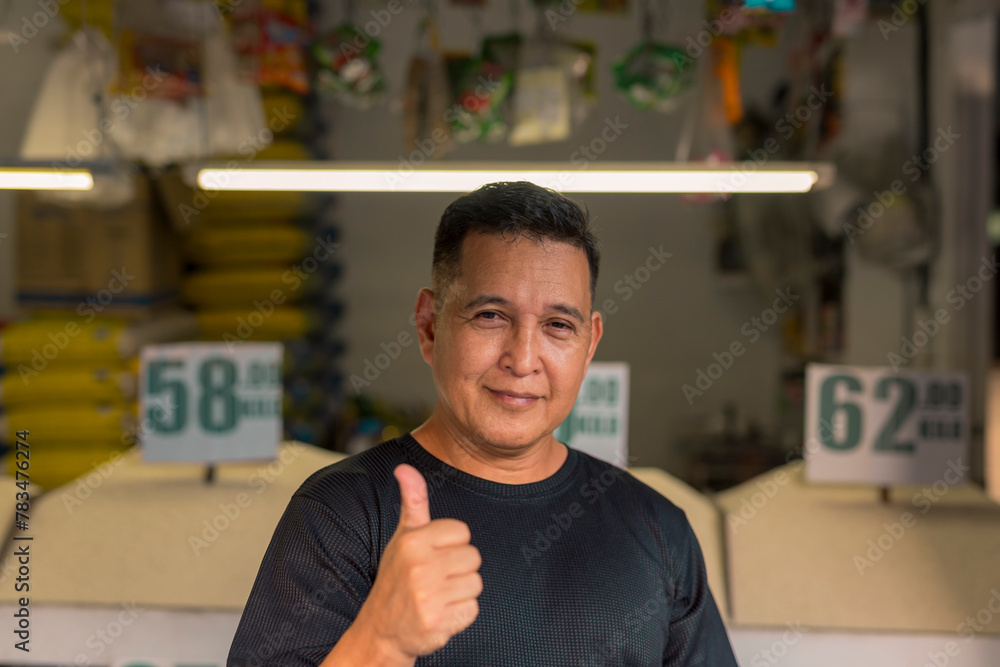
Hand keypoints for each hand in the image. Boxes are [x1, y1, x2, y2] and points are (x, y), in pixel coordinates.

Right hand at [355, 463, 482, 658]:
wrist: (380, 631)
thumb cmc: (397, 578)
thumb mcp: (403, 536)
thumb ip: (413, 501)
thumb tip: (404, 468)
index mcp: (413, 540)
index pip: (462, 532)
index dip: (451, 545)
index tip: (432, 556)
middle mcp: (419, 566)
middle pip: (473, 557)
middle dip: (458, 569)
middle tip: (434, 579)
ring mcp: (427, 595)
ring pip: (476, 583)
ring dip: (460, 593)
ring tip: (436, 596)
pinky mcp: (437, 622)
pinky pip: (473, 609)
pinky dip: (459, 614)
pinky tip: (439, 613)